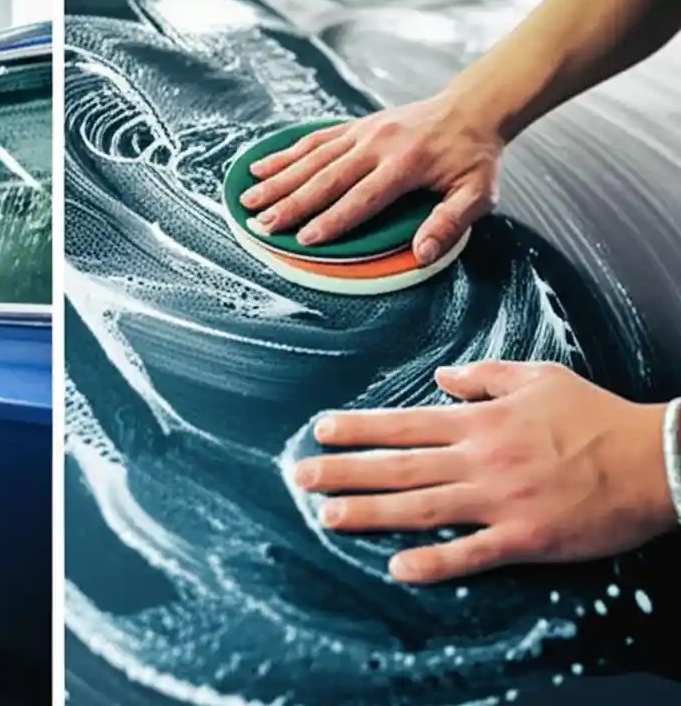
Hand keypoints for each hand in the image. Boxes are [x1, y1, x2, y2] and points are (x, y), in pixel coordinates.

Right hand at [240, 94, 502, 264]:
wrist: (471, 107)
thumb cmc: (474, 158)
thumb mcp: (478, 193)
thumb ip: (450, 223)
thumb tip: (422, 254)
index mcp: (406, 164)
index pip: (361, 197)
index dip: (332, 220)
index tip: (304, 239)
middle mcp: (377, 145)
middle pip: (326, 178)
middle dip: (291, 203)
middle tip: (261, 224)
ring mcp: (361, 132)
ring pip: (311, 158)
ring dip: (278, 181)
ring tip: (248, 199)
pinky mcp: (353, 126)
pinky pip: (313, 140)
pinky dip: (284, 154)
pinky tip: (259, 168)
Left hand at [293, 360, 677, 583]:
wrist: (655, 460)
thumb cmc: (597, 417)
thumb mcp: (539, 378)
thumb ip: (485, 376)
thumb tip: (443, 377)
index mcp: (481, 422)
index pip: (405, 423)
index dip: (358, 428)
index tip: (319, 431)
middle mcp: (481, 459)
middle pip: (399, 466)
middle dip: (344, 471)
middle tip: (299, 477)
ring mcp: (500, 500)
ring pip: (421, 507)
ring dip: (370, 512)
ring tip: (327, 516)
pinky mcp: (525, 537)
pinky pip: (471, 553)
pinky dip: (434, 562)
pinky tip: (397, 568)